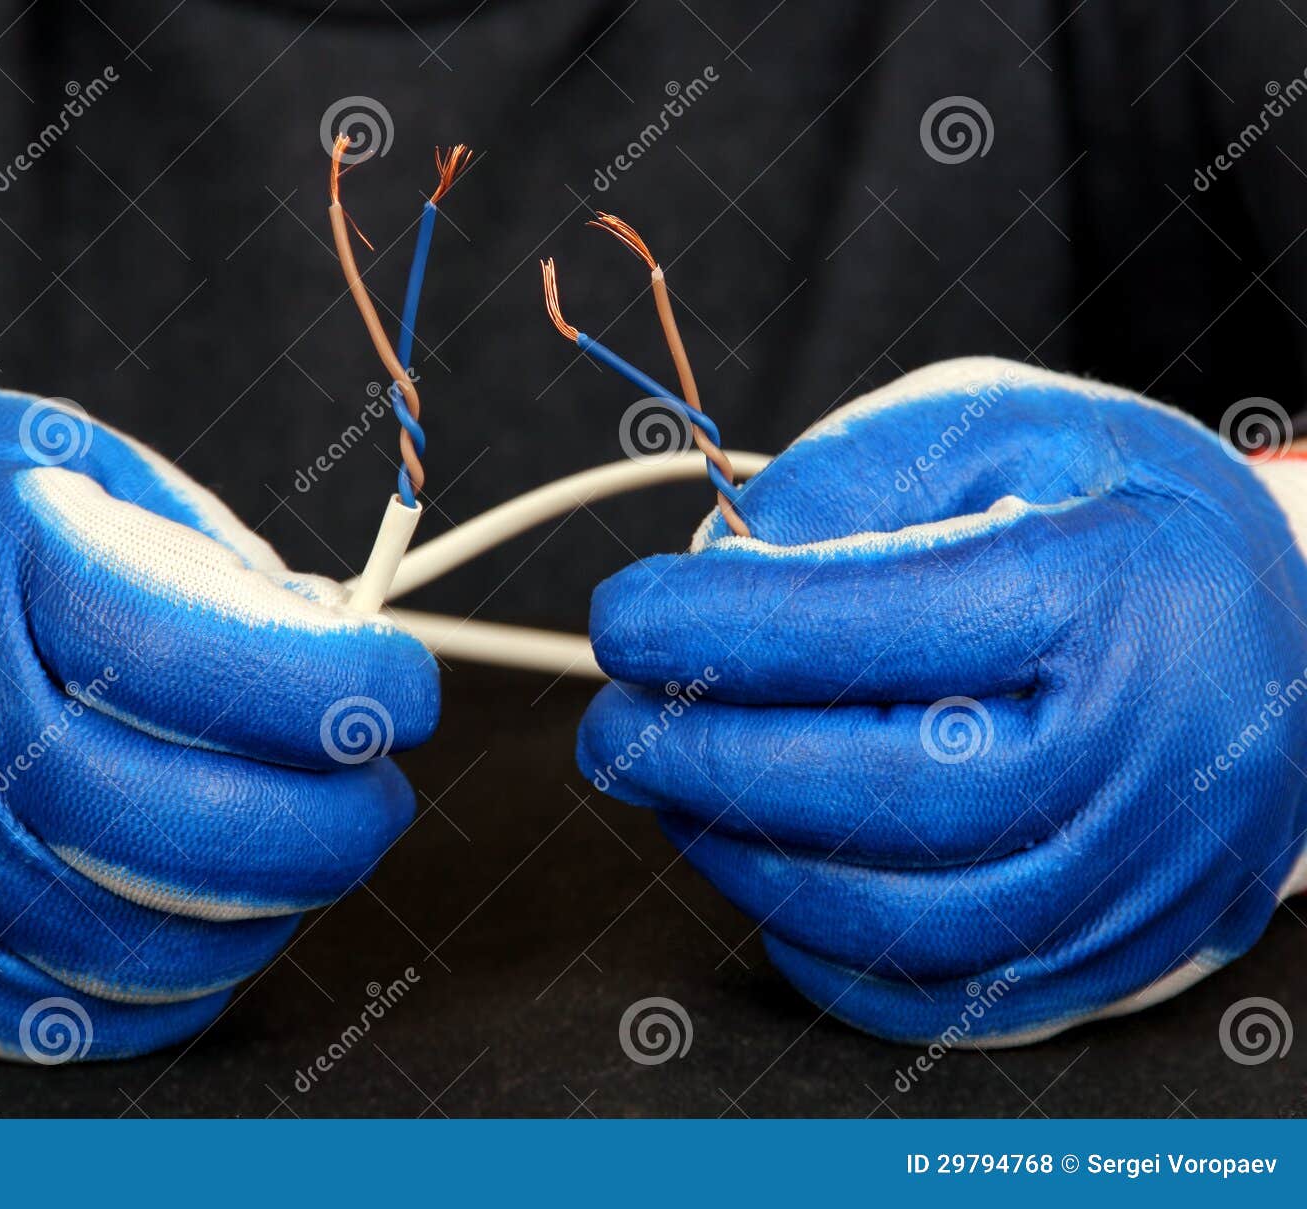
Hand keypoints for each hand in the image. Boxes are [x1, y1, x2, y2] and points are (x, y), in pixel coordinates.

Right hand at [0, 391, 436, 1060]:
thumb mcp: (61, 463)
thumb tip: (341, 652)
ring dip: (283, 902)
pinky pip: (99, 1021)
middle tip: (372, 780)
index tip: (401, 689)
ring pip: (177, 948)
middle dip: (349, 818)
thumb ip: (212, 553)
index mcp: (8, 590)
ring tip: (295, 833)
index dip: (366, 690)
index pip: (248, 674)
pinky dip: (193, 974)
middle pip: (225, 837)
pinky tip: (212, 907)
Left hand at [578, 357, 1306, 1044]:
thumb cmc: (1113, 514)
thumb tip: (711, 574)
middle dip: (705, 759)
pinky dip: (813, 945)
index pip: (883, 623)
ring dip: (741, 855)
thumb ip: (848, 479)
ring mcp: (1130, 879)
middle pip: (881, 794)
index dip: (723, 626)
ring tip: (674, 785)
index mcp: (1109, 595)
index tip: (622, 618)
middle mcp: (1137, 758)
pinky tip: (757, 866)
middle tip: (610, 725)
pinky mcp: (1106, 954)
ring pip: (894, 918)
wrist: (1268, 629)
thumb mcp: (997, 423)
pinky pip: (932, 996)